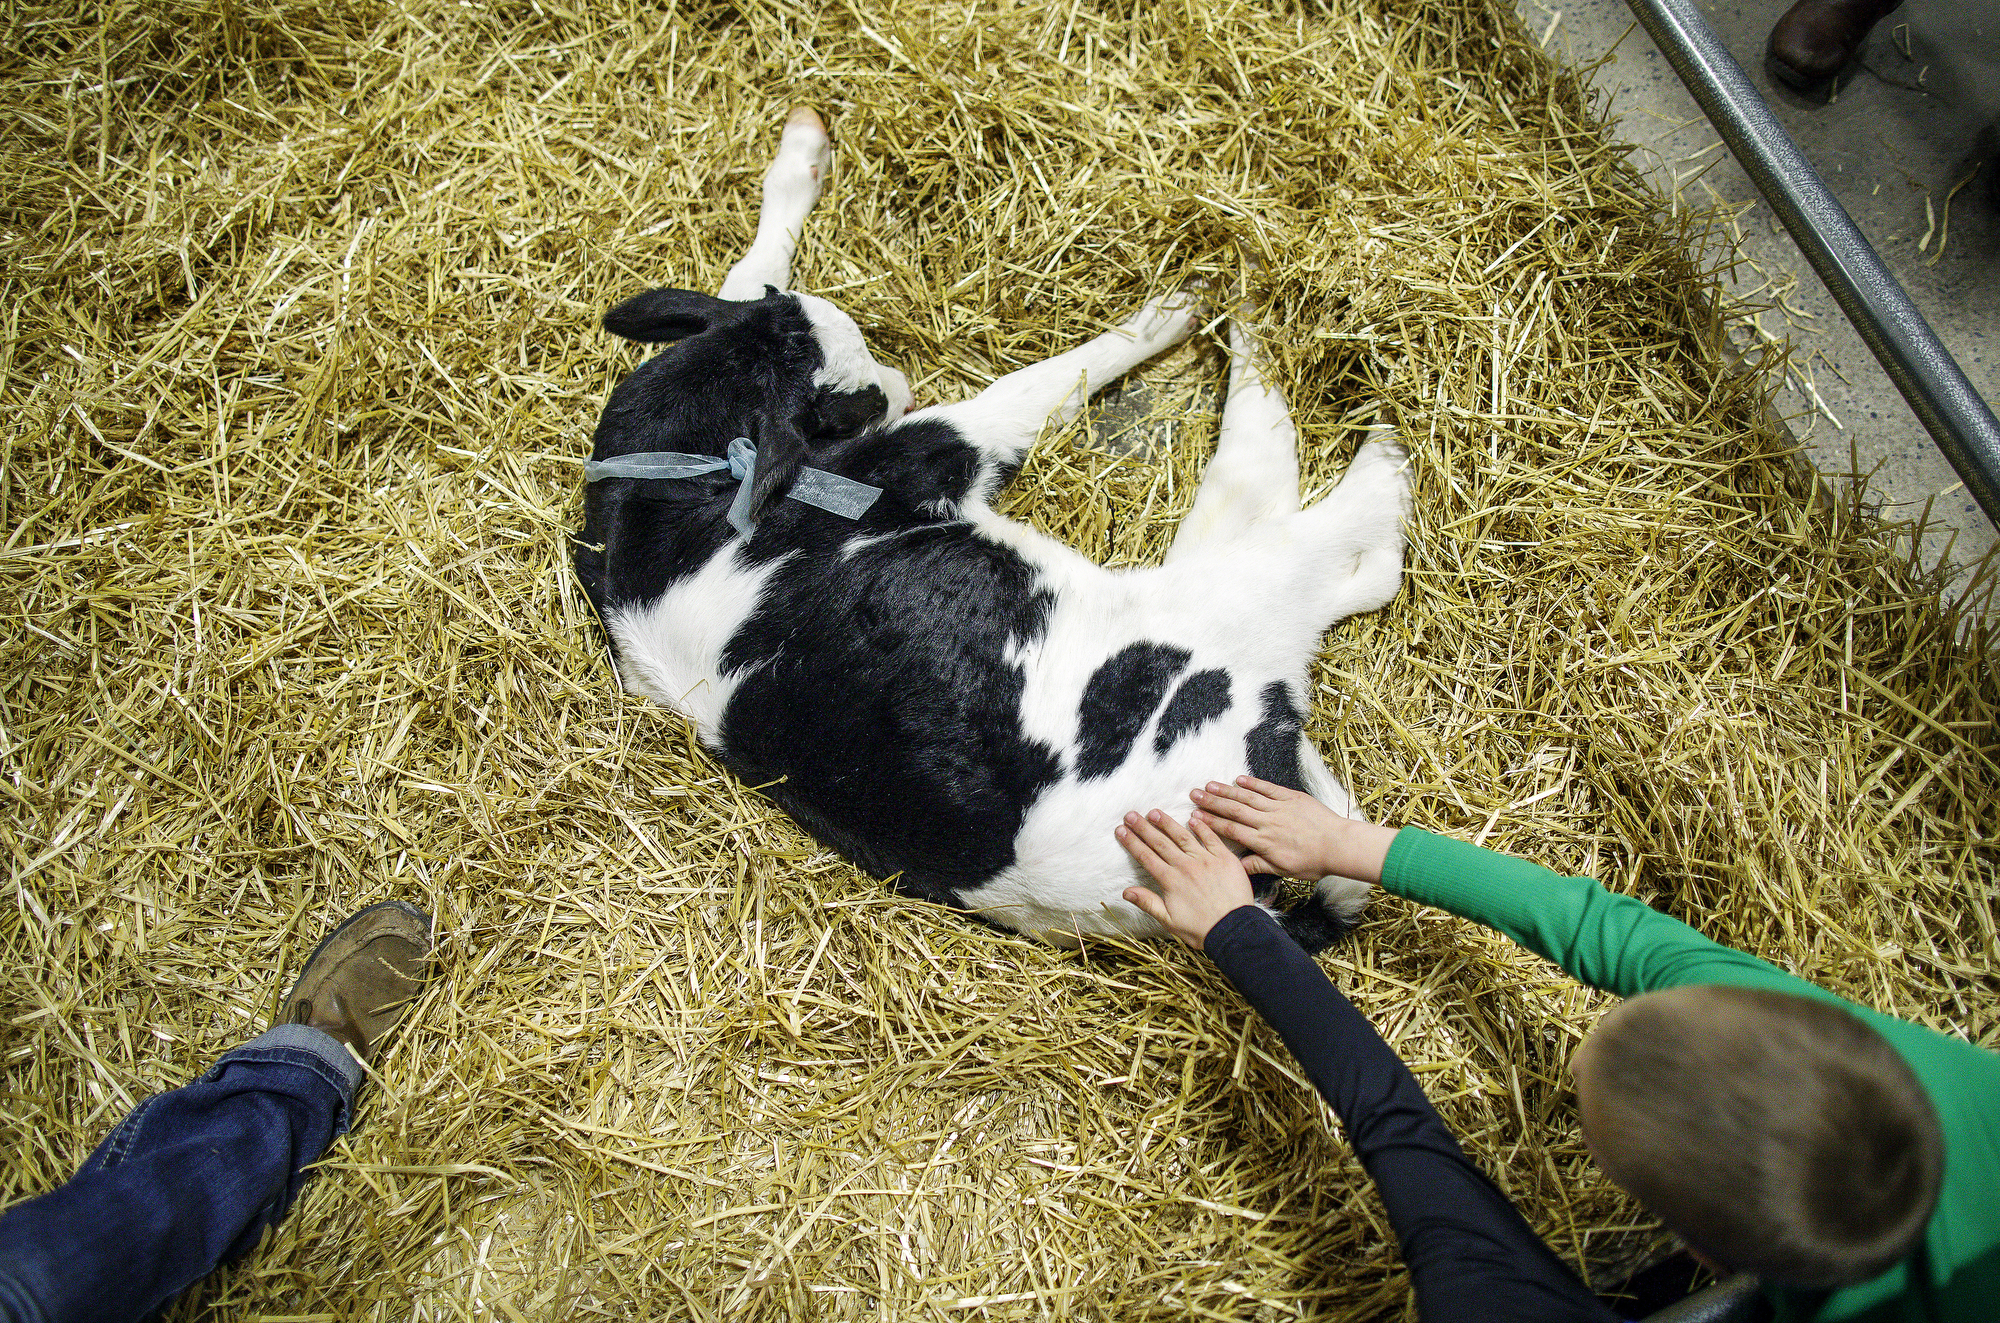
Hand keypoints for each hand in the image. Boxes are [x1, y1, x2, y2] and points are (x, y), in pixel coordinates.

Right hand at [1115, 809, 1255, 949]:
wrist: (1233, 930)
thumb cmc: (1201, 929)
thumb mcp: (1169, 921)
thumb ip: (1148, 903)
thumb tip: (1125, 892)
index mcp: (1171, 881)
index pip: (1146, 856)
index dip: (1132, 842)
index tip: (1121, 830)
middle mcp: (1186, 866)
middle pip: (1160, 842)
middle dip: (1144, 827)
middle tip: (1131, 814)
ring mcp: (1206, 860)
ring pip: (1183, 836)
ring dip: (1167, 823)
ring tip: (1154, 812)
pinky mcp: (1225, 859)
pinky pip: (1211, 838)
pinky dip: (1201, 827)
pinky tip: (1192, 817)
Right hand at [1189, 776, 1394, 884]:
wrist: (1339, 845)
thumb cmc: (1313, 862)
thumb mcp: (1284, 870)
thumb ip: (1258, 866)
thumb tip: (1236, 867)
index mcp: (1264, 842)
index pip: (1232, 831)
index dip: (1212, 823)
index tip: (1195, 817)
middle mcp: (1268, 822)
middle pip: (1234, 810)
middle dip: (1212, 802)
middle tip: (1194, 795)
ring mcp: (1279, 808)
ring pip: (1248, 797)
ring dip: (1227, 790)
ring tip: (1209, 785)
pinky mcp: (1291, 797)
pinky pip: (1268, 788)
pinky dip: (1253, 783)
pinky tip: (1239, 779)